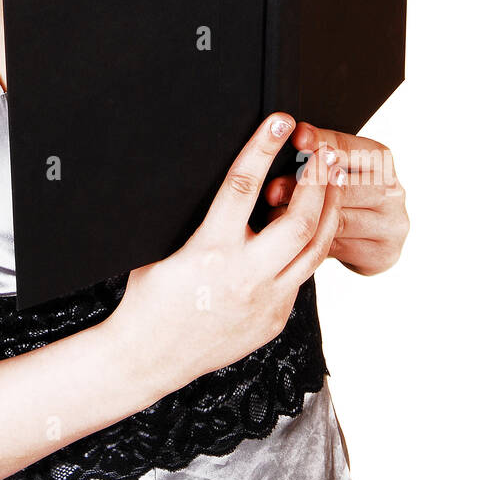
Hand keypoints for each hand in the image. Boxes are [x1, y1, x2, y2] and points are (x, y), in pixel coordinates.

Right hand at [108, 112, 342, 397]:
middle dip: (317, 180)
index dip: (262, 148)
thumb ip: (200, 216)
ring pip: (315, 249)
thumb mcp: (164, 245)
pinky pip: (302, 275)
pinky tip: (312, 225)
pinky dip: (310, 245)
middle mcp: (244, 277)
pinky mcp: (275, 319)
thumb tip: (224, 178)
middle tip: (323, 151)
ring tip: (332, 180)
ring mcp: (266, 302)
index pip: (243, 187)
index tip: (279, 122)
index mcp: (209, 251)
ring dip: (327, 210)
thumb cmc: (149, 297)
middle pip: (297, 220)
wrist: (148, 357)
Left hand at [264, 122, 408, 276]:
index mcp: (381, 161)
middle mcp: (394, 192)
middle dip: (304, 187)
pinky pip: (340, 247)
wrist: (362, 239)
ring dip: (302, 218)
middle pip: (345, 186)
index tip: (296, 137)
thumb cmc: (341, 195)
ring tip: (272, 215)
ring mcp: (392, 226)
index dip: (320, 141)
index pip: (348, 147)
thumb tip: (282, 142)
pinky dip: (311, 243)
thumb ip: (315, 158)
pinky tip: (290, 240)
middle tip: (272, 190)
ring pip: (340, 220)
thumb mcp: (330, 170)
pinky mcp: (383, 254)